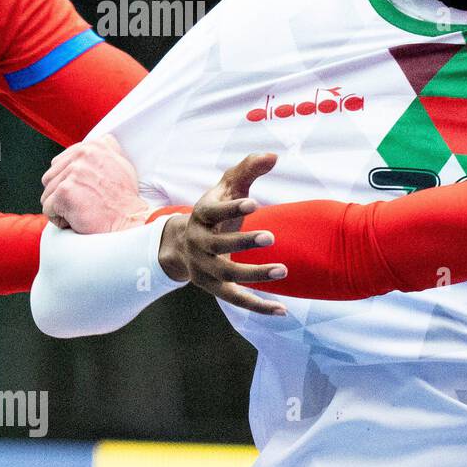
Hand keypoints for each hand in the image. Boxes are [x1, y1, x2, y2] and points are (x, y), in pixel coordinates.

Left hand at [41, 135, 149, 232]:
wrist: (129, 220)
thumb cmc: (124, 198)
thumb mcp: (120, 164)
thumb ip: (104, 150)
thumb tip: (97, 141)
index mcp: (93, 146)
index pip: (60, 162)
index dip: (70, 182)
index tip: (89, 190)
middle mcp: (83, 153)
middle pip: (50, 177)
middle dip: (63, 194)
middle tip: (87, 202)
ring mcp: (73, 171)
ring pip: (47, 193)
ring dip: (61, 207)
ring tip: (84, 209)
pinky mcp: (65, 190)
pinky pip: (48, 209)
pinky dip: (60, 219)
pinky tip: (79, 218)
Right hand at [158, 153, 289, 316]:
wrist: (183, 245)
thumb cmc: (214, 211)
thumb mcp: (227, 187)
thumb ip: (248, 168)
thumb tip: (274, 155)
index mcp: (200, 216)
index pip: (211, 212)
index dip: (230, 208)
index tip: (253, 202)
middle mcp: (199, 244)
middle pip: (218, 245)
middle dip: (243, 241)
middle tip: (270, 236)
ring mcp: (206, 268)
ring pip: (228, 274)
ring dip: (255, 275)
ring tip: (283, 270)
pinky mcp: (216, 287)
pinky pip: (237, 299)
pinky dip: (259, 306)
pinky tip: (282, 311)